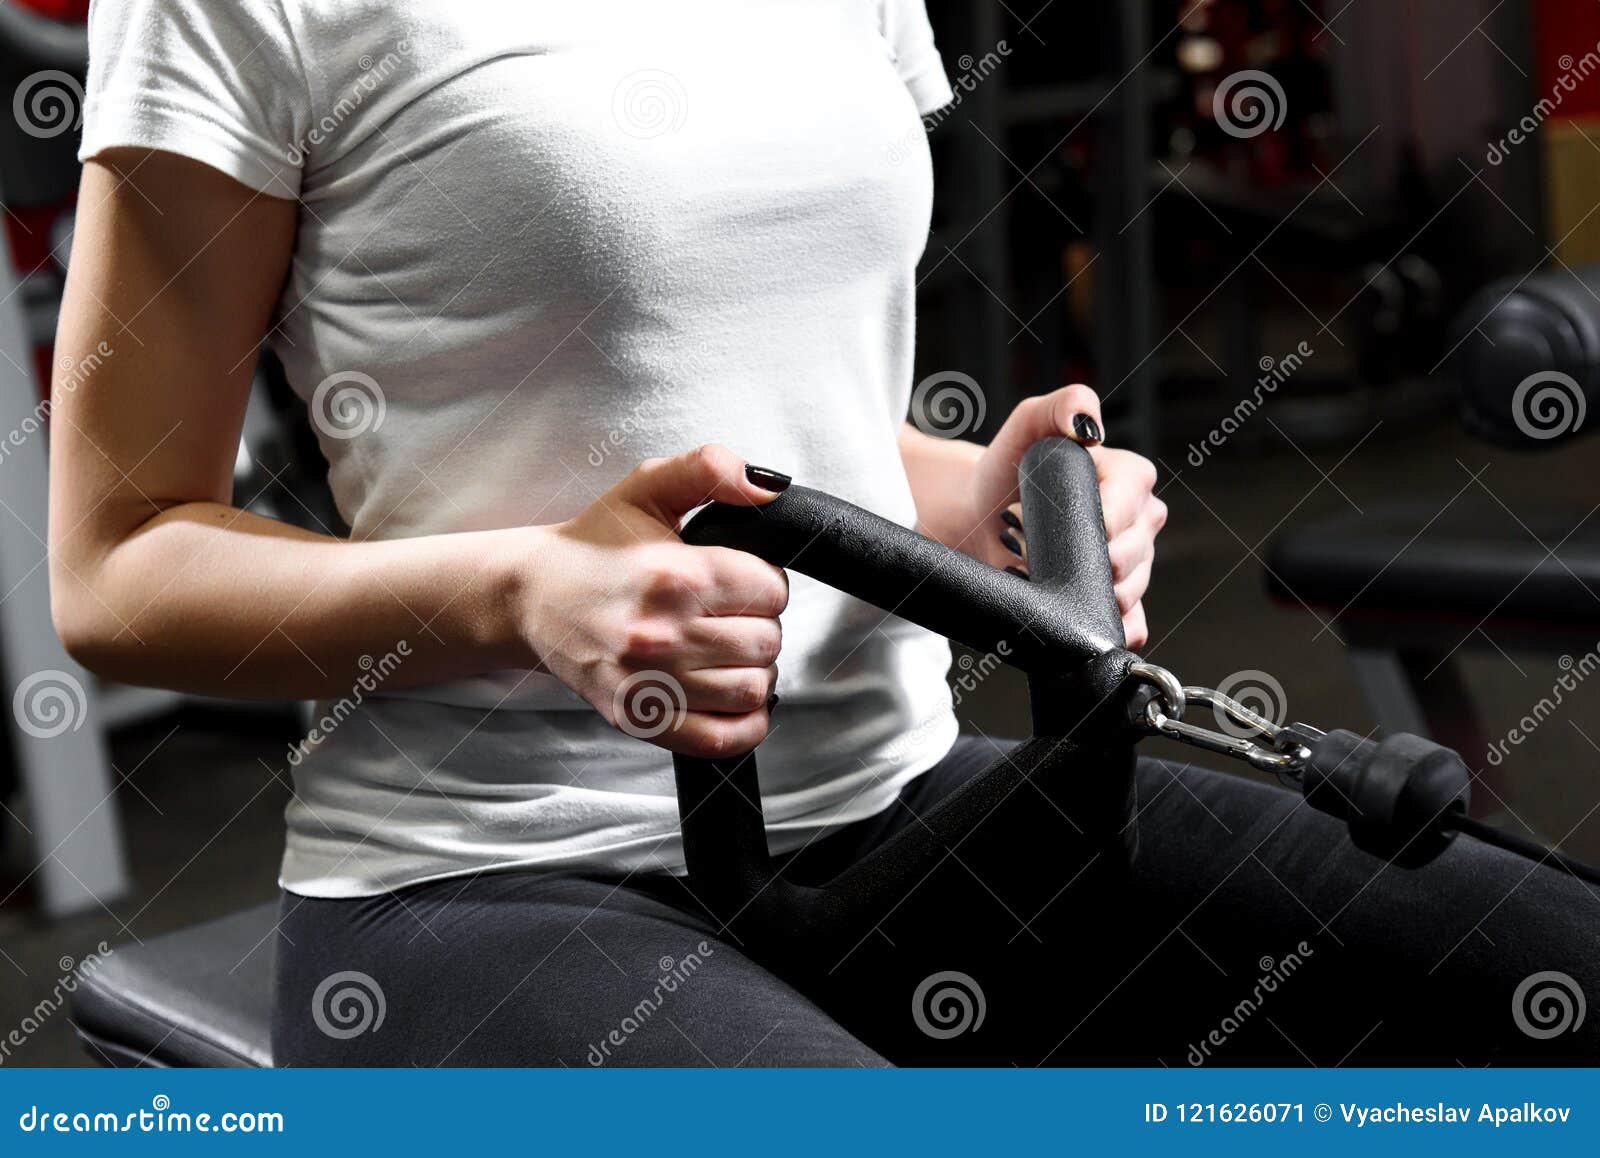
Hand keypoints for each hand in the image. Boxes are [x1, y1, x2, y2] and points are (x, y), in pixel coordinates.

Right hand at [523, 445, 789, 756]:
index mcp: (676, 574)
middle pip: (767, 641)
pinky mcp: (637, 717)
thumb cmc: (594, 543)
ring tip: (727, 651)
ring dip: (753, 670)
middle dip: (760, 625)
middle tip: (732, 615)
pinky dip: (744, 724)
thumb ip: (711, 469)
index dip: (766, 583)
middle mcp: (664, 632)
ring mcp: (649, 681)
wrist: (531, 595)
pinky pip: (719, 738)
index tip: (743, 581)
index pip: (772, 590)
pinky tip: (734, 698)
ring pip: (753, 688)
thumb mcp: (649, 487)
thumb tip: (772, 485)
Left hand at [964, 385, 1165, 648]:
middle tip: (1035, 548)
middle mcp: (1144, 519)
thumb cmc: (1008, 469)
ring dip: (1082, 593)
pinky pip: (1133, 623)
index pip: (1124, 512)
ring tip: (1043, 572)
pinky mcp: (1120, 598)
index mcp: (1133, 478)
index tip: (1040, 518)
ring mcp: (1136, 562)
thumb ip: (1062, 404)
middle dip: (1079, 560)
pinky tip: (1081, 621)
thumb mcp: (1030, 423)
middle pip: (1128, 557)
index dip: (1084, 523)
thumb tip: (1088, 424)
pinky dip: (1110, 627)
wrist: (983, 516)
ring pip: (1128, 591)